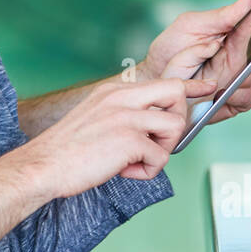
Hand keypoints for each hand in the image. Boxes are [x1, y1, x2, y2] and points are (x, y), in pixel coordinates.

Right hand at [22, 75, 217, 198]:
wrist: (43, 165)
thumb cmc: (68, 150)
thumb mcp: (97, 118)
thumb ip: (124, 115)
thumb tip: (152, 128)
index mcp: (114, 91)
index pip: (162, 80)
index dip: (190, 85)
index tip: (207, 88)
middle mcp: (122, 97)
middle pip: (176, 93)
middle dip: (177, 121)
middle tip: (156, 142)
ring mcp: (127, 116)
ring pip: (173, 127)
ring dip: (160, 150)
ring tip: (134, 160)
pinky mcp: (129, 140)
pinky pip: (160, 157)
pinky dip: (146, 171)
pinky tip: (122, 171)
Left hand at [139, 0, 250, 124]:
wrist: (153, 80)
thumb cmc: (170, 49)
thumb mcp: (191, 25)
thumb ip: (222, 15)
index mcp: (230, 35)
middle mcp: (237, 57)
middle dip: (249, 56)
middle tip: (232, 58)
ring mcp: (236, 79)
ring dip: (239, 78)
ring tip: (218, 81)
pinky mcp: (232, 101)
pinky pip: (248, 99)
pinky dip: (236, 98)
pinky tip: (218, 96)